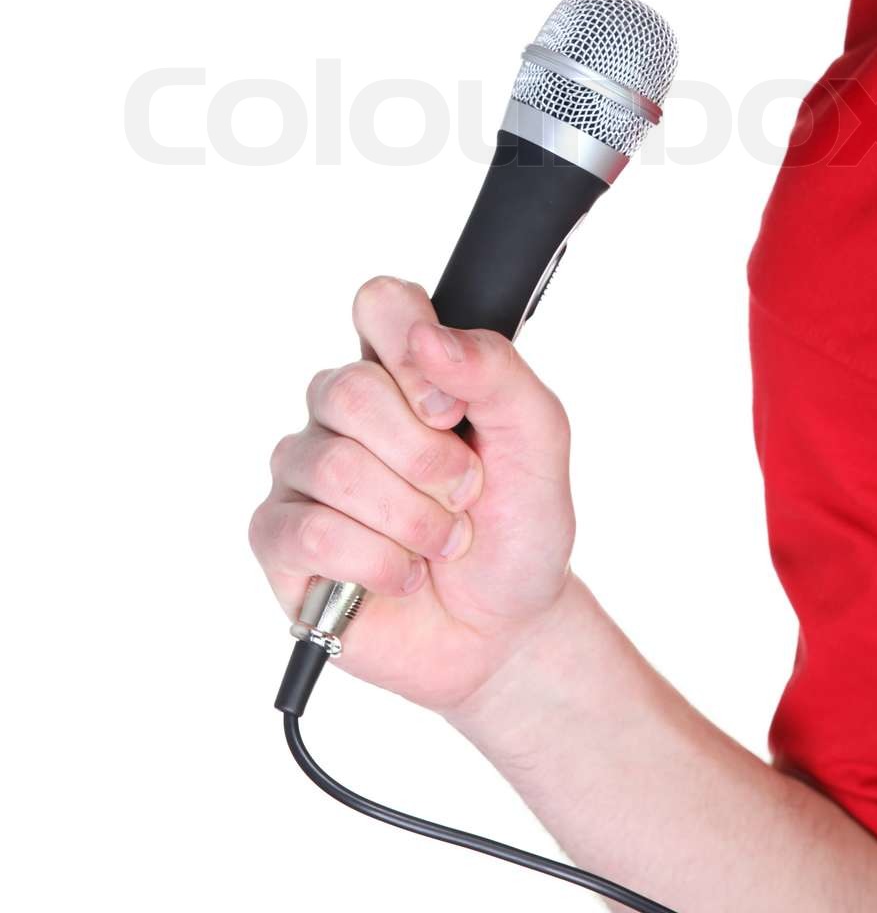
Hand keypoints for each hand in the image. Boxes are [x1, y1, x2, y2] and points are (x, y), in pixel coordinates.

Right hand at [249, 275, 576, 713]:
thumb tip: (429, 339)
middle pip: (350, 390)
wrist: (507, 629)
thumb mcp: (539, 441)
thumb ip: (496, 372)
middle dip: (427, 458)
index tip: (451, 407)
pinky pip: (313, 534)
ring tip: (443, 543)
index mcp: (401, 370)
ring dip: (414, 520)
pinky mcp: (281, 540)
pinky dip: (381, 565)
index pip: (378, 304)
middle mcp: (343, 411)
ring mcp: (305, 472)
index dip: (409, 345)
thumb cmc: (517, 527)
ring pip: (334, 467)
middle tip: (465, 493)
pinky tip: (404, 577)